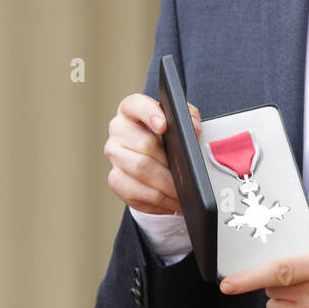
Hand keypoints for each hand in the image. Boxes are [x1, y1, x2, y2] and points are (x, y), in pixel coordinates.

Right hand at [104, 92, 201, 214]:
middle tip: (189, 175)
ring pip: (140, 171)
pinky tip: (172, 202)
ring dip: (166, 185)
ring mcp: (115, 155)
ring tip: (186, 192)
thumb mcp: (181, 120)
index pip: (136, 105)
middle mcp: (118, 130)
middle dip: (169, 162)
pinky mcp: (115, 179)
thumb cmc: (168, 135)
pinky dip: (157, 200)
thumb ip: (189, 118)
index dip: (149, 114)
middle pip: (143, 145)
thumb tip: (193, 128)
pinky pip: (135, 193)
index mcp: (132, 109)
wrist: (156, 158)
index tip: (165, 125)